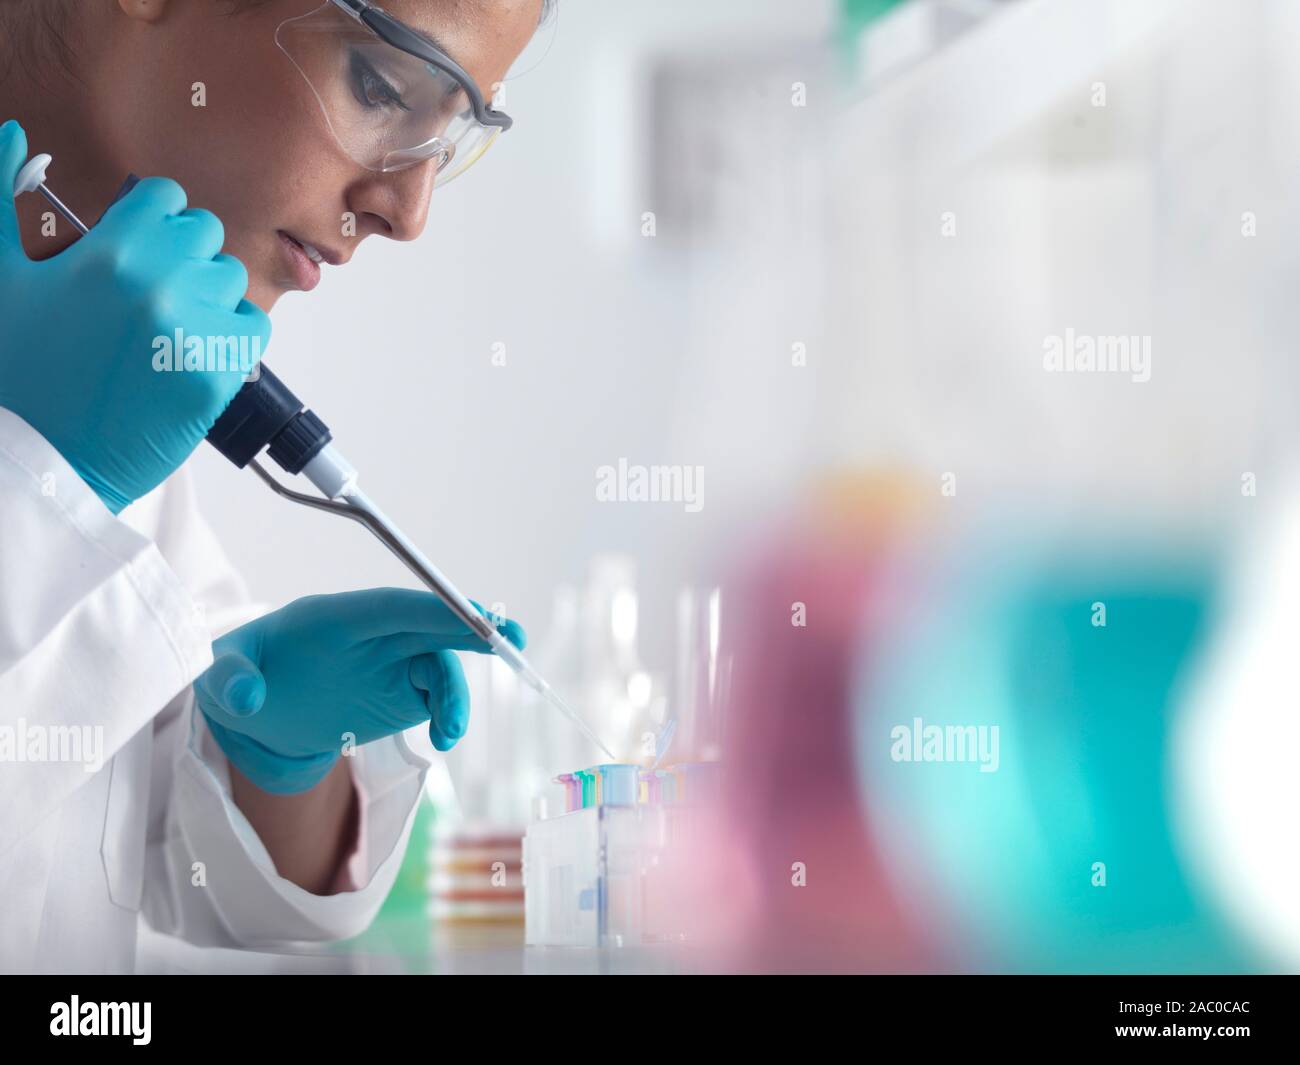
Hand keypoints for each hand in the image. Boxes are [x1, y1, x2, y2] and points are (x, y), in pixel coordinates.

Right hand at [0, 119, 268, 512]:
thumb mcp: (0, 276)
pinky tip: (188, 353)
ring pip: (230, 280)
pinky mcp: (220, 375)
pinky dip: (229, 336)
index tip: (137, 248)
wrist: (40, 460)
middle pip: (204, 235)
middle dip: (179, 256)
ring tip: (162, 328)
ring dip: (205, 296)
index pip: (165, 198)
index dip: (151, 221)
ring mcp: (194, 332)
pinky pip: (252, 328)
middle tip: (146, 295)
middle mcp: (159, 285)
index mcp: (108, 254)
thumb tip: (16, 134)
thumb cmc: (19, 371)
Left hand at [194, 588, 526, 794]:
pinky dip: (450, 713)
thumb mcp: (217, 674)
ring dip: (458, 690)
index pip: (387, 606)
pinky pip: (438, 696)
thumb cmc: (239, 676)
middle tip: (512, 636)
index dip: (429, 608)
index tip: (467, 615)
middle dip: (470, 626)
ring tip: (450, 732)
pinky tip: (444, 737)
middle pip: (428, 622)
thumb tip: (246, 696)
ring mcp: (392, 662)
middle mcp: (372, 633)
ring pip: (440, 662)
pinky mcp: (403, 692)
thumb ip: (228, 678)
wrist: (258, 716)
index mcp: (331, 617)